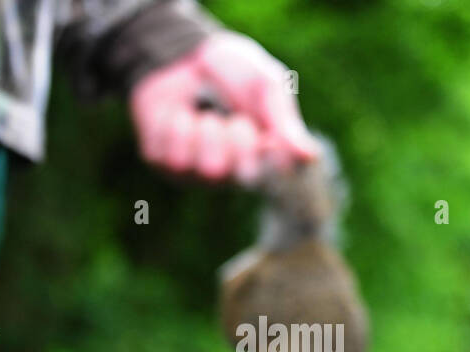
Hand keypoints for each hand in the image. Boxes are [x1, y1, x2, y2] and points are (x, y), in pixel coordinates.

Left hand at [130, 31, 319, 183]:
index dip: (265, 160)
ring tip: (204, 114)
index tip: (267, 140)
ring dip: (202, 130)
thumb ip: (283, 121)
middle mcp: (224, 172)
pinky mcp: (160, 161)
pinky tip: (180, 115)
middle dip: (231, 138)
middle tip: (232, 118)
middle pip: (226, 173)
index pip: (267, 178)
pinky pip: (168, 155)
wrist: (189, 55)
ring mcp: (190, 171)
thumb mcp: (267, 87)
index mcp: (257, 158)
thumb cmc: (235, 73)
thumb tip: (309, 156)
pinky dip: (176, 126)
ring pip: (198, 166)